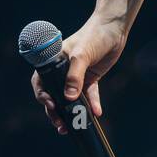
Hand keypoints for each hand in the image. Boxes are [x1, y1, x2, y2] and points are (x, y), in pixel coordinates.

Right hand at [30, 13, 125, 134]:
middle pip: (54, 94)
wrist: (114, 29)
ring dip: (72, 112)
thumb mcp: (82, 55)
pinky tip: (96, 113)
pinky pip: (89, 95)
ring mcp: (77, 75)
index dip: (43, 95)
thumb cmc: (94, 35)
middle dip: (55, 110)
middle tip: (60, 124)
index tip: (50, 105)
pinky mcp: (91, 78)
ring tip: (72, 126)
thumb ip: (75, 76)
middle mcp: (63, 70)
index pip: (41, 81)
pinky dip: (92, 104)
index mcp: (54, 61)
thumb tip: (68, 98)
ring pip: (71, 98)